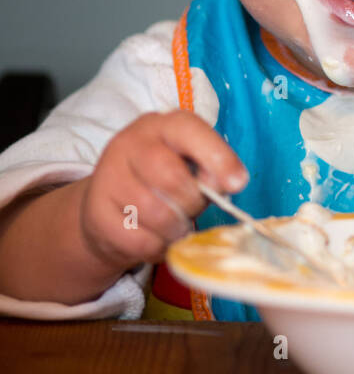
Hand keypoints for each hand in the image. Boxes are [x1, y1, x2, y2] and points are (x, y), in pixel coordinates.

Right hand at [79, 111, 247, 274]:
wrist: (107, 208)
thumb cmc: (161, 185)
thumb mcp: (189, 168)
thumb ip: (210, 171)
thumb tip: (230, 183)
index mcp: (160, 126)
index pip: (188, 130)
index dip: (217, 156)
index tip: (238, 183)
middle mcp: (129, 143)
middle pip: (171, 177)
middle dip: (192, 203)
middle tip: (192, 210)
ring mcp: (107, 177)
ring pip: (157, 214)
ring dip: (175, 229)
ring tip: (174, 226)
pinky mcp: (95, 213)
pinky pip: (140, 240)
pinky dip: (157, 247)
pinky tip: (154, 238)